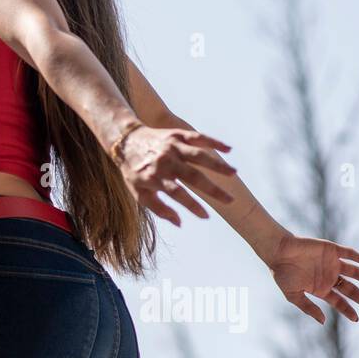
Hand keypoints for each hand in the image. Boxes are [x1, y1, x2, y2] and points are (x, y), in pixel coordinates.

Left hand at [114, 125, 237, 225]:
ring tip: (233, 173)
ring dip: (216, 164)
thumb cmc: (134, 171)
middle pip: (192, 176)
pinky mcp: (177, 134)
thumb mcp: (139, 193)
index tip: (206, 216)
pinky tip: (229, 149)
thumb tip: (180, 222)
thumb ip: (158, 208)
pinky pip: (198, 137)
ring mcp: (172, 146)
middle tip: (230, 200)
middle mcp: (165, 161)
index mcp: (155, 177)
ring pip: (198, 155)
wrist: (125, 140)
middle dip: (212, 189)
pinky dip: (213, 141)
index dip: (192, 205)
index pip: (177, 193)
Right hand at [264, 233, 358, 323]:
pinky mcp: (332, 250)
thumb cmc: (282, 273)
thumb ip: (308, 307)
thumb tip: (323, 322)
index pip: (340, 302)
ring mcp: (332, 263)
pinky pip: (350, 254)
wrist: (278, 251)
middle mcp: (329, 277)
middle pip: (351, 290)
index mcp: (321, 289)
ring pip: (356, 273)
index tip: (357, 318)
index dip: (348, 310)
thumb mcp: (293, 294)